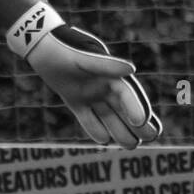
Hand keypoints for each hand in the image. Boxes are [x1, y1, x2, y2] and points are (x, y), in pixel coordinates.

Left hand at [25, 23, 162, 147]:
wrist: (43, 47)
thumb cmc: (65, 49)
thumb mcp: (84, 58)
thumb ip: (106, 65)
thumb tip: (131, 69)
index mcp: (111, 75)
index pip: (127, 95)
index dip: (136, 108)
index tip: (141, 121)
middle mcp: (103, 86)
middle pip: (124, 109)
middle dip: (138, 123)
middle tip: (151, 138)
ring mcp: (90, 94)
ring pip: (108, 116)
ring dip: (120, 130)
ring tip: (131, 145)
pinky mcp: (75, 100)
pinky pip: (87, 117)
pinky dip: (94, 128)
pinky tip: (103, 141)